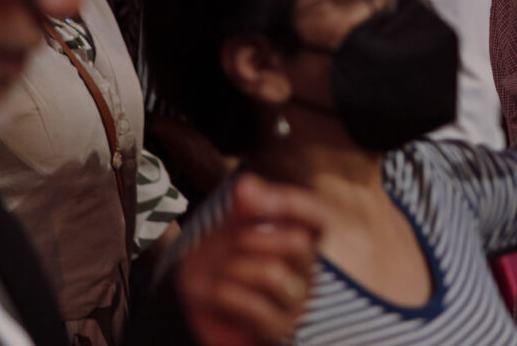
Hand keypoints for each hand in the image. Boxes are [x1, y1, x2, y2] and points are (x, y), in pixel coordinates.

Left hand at [175, 174, 326, 345]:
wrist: (197, 312)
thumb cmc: (221, 266)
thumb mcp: (228, 230)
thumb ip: (243, 207)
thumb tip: (247, 184)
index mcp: (304, 240)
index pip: (319, 216)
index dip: (289, 203)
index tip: (246, 194)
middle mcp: (308, 272)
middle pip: (299, 244)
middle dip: (256, 238)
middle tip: (231, 243)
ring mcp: (296, 303)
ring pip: (274, 275)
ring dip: (234, 270)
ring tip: (219, 274)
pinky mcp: (278, 331)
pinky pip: (255, 307)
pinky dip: (226, 296)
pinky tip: (216, 295)